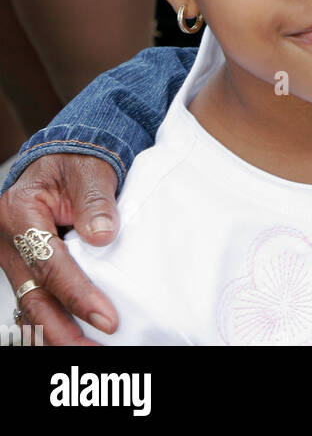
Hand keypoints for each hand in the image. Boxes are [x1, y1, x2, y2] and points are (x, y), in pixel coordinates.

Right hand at [0, 154, 119, 343]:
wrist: (65, 155)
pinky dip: (56, 321)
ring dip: (59, 333)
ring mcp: (15, 257)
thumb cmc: (76, 159)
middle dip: (63, 332)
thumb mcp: (89, 170)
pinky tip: (77, 338)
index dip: (78, 295)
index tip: (106, 319)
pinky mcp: (27, 267)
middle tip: (95, 351)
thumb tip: (103, 236)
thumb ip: (95, 201)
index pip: (49, 264)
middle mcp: (10, 241)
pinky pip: (38, 300)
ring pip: (32, 306)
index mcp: (20, 213)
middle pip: (33, 296)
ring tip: (91, 352)